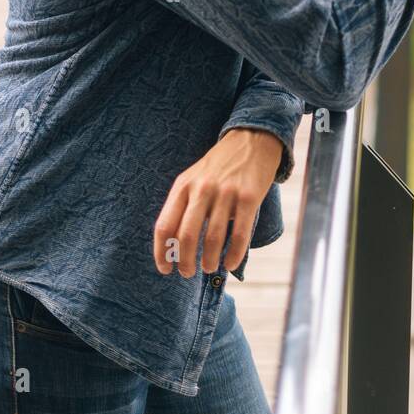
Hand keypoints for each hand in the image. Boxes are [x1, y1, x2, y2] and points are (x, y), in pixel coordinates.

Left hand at [153, 127, 283, 276]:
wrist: (251, 140)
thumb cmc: (219, 167)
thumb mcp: (193, 178)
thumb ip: (183, 206)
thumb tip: (174, 246)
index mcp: (183, 186)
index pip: (164, 225)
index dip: (161, 252)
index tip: (165, 269)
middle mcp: (202, 189)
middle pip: (186, 235)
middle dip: (184, 262)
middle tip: (188, 273)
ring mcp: (226, 192)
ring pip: (213, 238)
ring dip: (209, 261)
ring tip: (209, 268)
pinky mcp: (249, 197)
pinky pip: (240, 234)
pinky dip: (234, 254)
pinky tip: (231, 263)